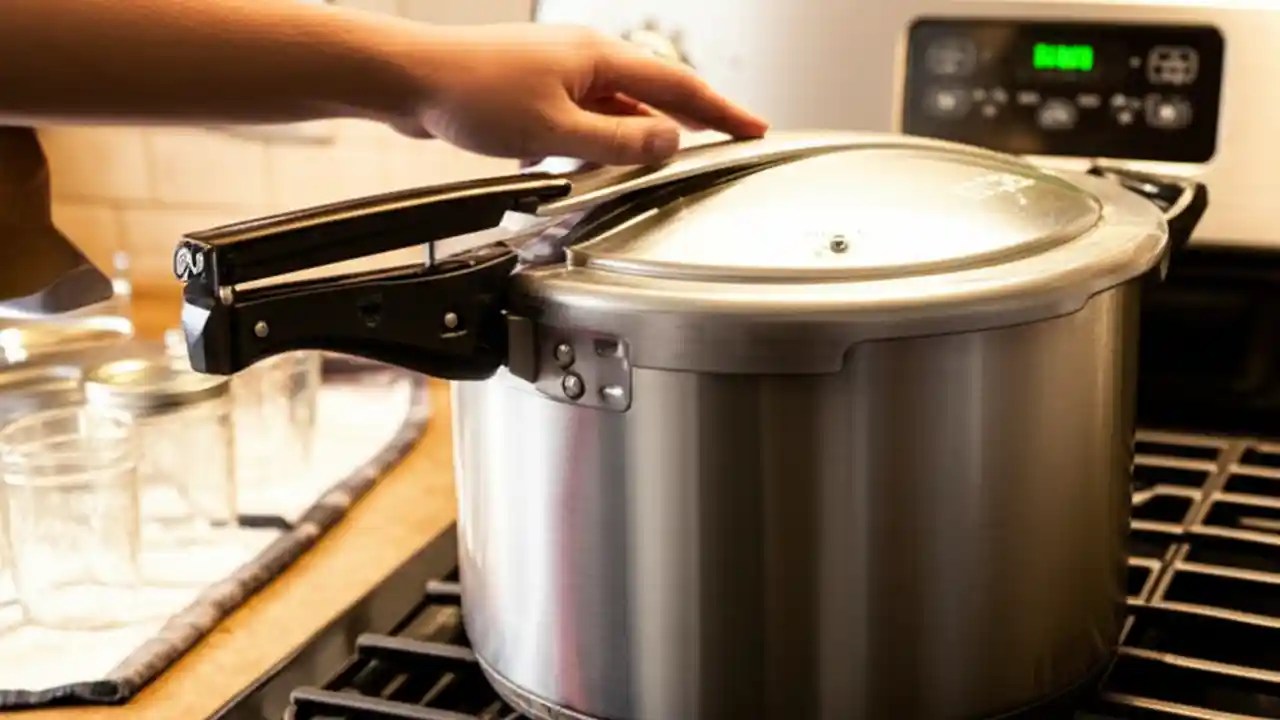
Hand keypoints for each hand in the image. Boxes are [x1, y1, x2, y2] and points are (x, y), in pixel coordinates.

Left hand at [390, 24, 768, 165]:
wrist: (412, 78)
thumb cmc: (473, 92)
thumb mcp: (556, 129)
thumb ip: (618, 140)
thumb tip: (666, 141)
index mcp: (600, 58)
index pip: (680, 87)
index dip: (722, 111)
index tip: (753, 127)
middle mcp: (585, 58)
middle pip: (655, 91)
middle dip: (692, 118)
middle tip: (726, 137)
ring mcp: (560, 71)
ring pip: (617, 106)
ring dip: (638, 133)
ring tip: (660, 160)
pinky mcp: (535, 87)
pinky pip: (584, 113)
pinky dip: (597, 137)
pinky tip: (585, 161)